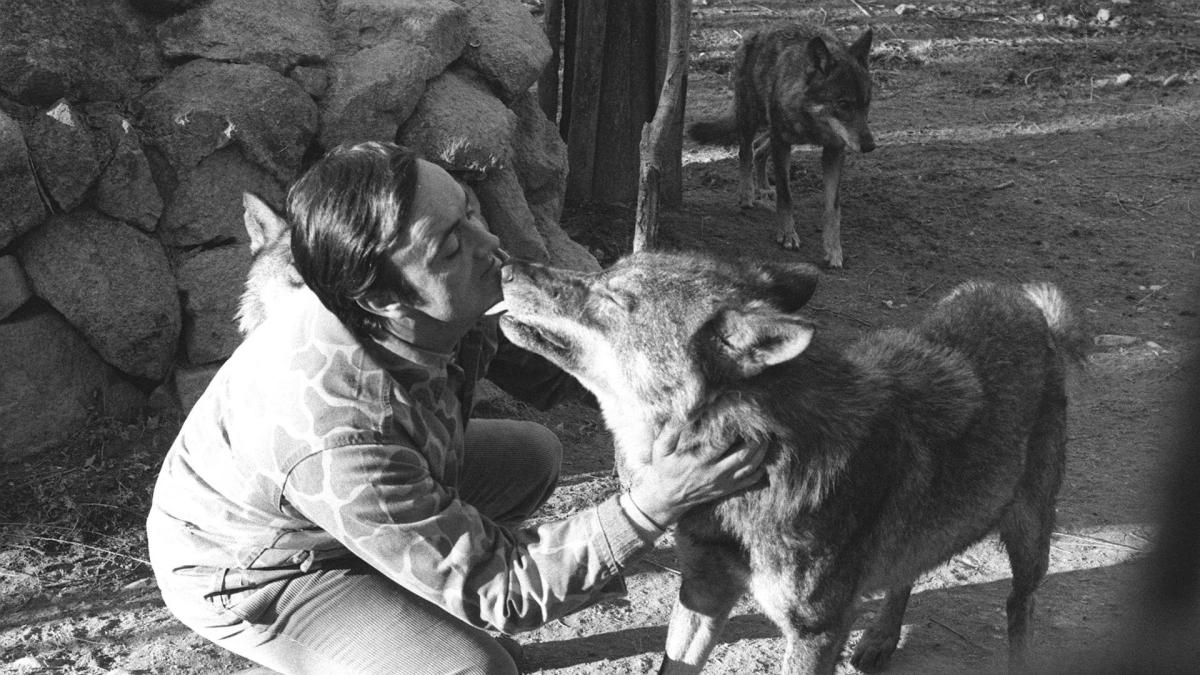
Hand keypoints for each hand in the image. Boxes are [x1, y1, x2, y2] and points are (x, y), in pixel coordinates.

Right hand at [627, 422, 767, 528]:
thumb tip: (686, 411)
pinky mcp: (726, 489)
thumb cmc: (664, 468)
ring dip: (761, 453)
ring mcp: (723, 483)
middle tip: (763, 424)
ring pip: (750, 468)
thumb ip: (671, 430)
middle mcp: (714, 473)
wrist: (667, 497)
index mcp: (699, 461)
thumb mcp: (660, 448)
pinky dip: (760, 471)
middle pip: (743, 456)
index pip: (723, 442)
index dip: (735, 428)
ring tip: (767, 438)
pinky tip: (764, 460)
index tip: (743, 414)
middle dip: (756, 440)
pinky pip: (749, 482)